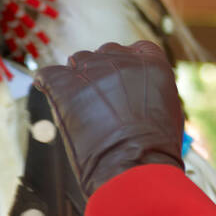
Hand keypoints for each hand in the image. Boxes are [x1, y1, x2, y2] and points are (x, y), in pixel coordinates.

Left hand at [33, 40, 183, 198]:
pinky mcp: (64, 84)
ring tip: (80, 106)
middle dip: (103, 72)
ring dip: (78, 78)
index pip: (137, 50)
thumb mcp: (168, 112)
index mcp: (152, 62)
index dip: (129, 65)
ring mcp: (92, 69)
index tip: (124, 81)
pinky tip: (49, 93)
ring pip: (78, 61)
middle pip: (106, 53)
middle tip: (101, 100)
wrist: (133, 165)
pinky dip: (47, 83)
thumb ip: (151, 93)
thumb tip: (135, 96)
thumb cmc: (156, 149)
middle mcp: (122, 58)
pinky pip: (47, 74)